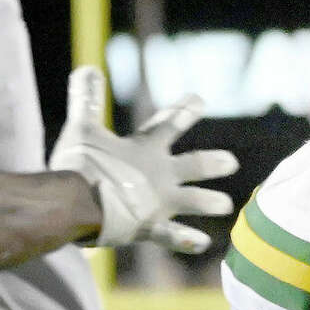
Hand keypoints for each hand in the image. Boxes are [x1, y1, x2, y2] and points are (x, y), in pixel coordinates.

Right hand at [48, 65, 239, 252]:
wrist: (77, 201)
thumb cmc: (80, 163)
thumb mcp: (83, 127)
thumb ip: (87, 99)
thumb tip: (87, 66)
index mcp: (146, 148)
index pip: (169, 124)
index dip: (184, 111)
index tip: (199, 101)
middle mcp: (159, 174)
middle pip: (194, 165)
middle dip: (213, 163)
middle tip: (232, 162)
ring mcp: (158, 203)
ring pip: (193, 202)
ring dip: (210, 202)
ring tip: (226, 205)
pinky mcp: (149, 228)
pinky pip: (173, 237)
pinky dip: (187, 240)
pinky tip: (204, 243)